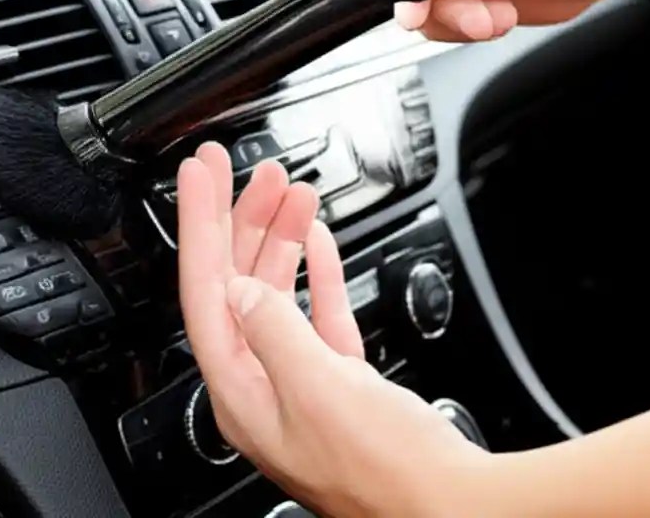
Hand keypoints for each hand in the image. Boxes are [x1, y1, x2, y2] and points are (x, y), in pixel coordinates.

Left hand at [176, 143, 490, 516]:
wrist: (449, 505)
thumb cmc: (386, 472)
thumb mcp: (320, 389)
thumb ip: (274, 330)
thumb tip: (243, 289)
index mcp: (241, 392)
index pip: (205, 290)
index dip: (200, 225)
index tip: (199, 175)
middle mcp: (262, 385)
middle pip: (235, 283)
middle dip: (239, 219)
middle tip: (242, 166)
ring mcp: (302, 381)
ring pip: (277, 291)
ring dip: (281, 236)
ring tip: (290, 188)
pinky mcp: (340, 381)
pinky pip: (316, 312)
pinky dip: (316, 271)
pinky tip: (317, 240)